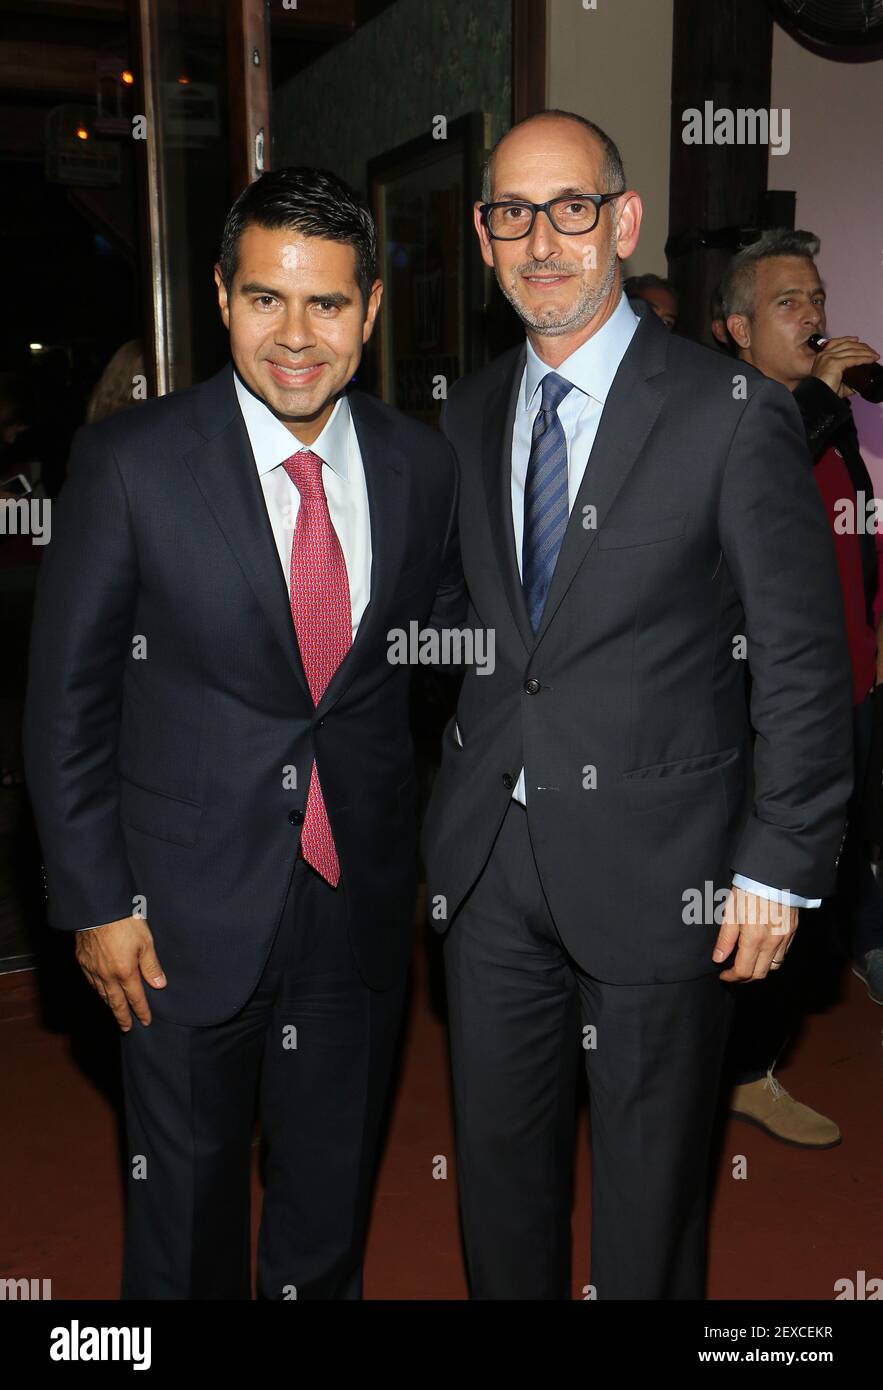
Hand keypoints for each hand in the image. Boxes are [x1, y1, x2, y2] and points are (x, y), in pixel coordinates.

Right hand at [75, 916, 166, 1030]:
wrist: (98, 909)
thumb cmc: (125, 922)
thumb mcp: (146, 942)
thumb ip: (152, 966)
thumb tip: (159, 985)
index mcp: (125, 972)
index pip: (135, 997)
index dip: (141, 1011)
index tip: (145, 1021)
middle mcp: (107, 975)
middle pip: (115, 1002)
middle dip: (122, 1016)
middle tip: (126, 1028)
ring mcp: (92, 969)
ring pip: (102, 994)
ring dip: (110, 1004)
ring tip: (115, 1011)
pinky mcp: (82, 961)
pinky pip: (91, 982)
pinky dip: (97, 991)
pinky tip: (100, 991)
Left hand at [711, 887, 796, 981]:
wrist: (774, 874)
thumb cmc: (749, 890)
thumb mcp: (731, 911)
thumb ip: (726, 938)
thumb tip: (718, 958)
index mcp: (754, 939)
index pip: (743, 971)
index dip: (732, 977)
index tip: (724, 975)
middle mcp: (772, 943)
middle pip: (760, 974)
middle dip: (745, 978)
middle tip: (734, 973)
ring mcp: (785, 938)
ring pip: (774, 967)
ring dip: (760, 970)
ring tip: (748, 964)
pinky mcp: (793, 932)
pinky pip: (783, 954)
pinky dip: (772, 958)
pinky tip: (762, 951)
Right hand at [810, 335, 878, 397]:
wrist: (817, 397)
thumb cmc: (823, 390)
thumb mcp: (834, 379)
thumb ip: (844, 377)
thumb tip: (857, 381)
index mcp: (822, 356)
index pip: (837, 342)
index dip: (848, 339)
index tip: (857, 340)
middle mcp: (825, 354)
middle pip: (847, 344)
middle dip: (861, 346)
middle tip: (871, 351)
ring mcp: (829, 358)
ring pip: (852, 350)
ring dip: (866, 352)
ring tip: (874, 356)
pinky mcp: (834, 363)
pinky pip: (853, 359)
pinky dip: (864, 359)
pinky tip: (870, 360)